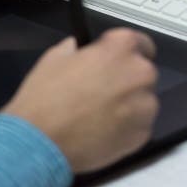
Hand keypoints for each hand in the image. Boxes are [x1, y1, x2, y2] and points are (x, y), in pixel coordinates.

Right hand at [2, 29, 158, 172]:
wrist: (40, 144)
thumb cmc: (46, 95)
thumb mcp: (54, 58)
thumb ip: (75, 48)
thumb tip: (78, 48)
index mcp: (121, 48)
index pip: (141, 42)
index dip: (127, 51)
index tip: (116, 61)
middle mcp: (141, 73)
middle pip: (143, 72)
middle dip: (127, 79)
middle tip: (101, 91)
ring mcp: (145, 105)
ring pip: (143, 100)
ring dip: (129, 104)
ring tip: (101, 116)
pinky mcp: (143, 133)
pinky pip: (139, 125)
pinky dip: (126, 127)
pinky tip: (103, 132)